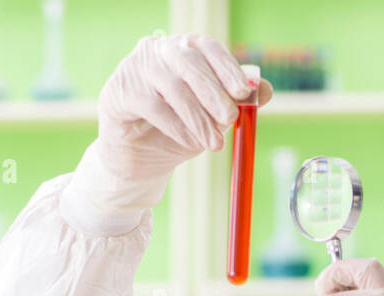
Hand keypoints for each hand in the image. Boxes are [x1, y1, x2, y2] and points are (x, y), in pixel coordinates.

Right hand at [91, 33, 272, 212]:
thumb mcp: (212, 118)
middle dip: (214, 94)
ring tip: (214, 144)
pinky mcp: (119, 91)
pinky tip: (190, 144)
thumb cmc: (177, 132)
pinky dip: (177, 127)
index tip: (245, 92)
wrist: (139, 160)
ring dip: (198, 118)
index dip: (227, 67)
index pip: (206, 47)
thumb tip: (265, 90)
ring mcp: (134, 68)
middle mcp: (157, 51)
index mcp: (182, 49)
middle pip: (190, 63)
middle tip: (231, 119)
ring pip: (173, 87)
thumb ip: (237, 102)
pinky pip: (153, 107)